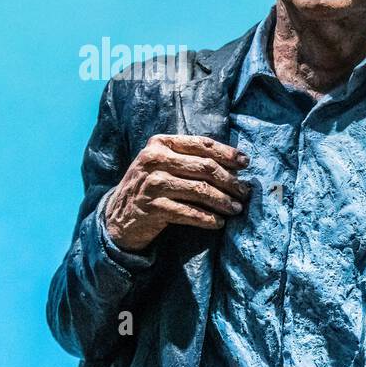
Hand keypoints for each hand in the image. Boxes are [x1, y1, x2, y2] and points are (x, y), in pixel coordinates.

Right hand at [104, 135, 251, 251]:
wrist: (119, 215)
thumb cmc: (151, 186)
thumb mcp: (164, 164)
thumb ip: (191, 158)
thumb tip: (236, 164)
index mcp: (160, 144)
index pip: (202, 144)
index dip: (227, 153)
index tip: (246, 163)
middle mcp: (154, 160)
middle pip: (205, 167)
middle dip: (230, 181)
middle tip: (245, 192)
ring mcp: (153, 184)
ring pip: (201, 190)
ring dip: (224, 201)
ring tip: (237, 209)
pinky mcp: (153, 207)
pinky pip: (190, 213)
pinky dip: (208, 218)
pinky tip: (219, 222)